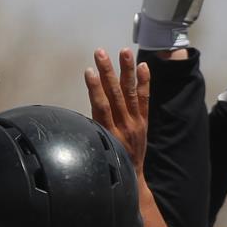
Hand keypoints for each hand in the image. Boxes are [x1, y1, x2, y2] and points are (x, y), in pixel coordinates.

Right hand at [85, 48, 150, 171]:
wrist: (132, 175)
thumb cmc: (108, 161)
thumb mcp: (97, 146)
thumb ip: (92, 127)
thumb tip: (80, 111)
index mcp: (108, 132)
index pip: (101, 106)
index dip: (95, 88)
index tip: (88, 71)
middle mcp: (124, 125)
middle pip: (115, 93)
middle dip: (107, 71)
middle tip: (100, 52)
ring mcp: (136, 122)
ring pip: (131, 92)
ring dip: (127, 70)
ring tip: (124, 51)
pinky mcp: (144, 121)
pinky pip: (145, 99)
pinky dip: (144, 82)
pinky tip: (143, 66)